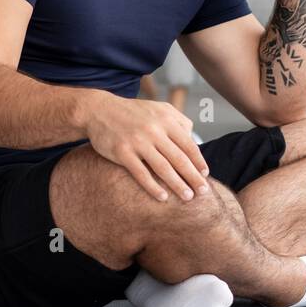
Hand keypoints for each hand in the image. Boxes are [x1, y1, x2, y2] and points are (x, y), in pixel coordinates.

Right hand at [83, 92, 208, 201]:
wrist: (100, 110)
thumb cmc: (134, 112)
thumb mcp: (159, 108)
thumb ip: (179, 121)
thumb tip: (194, 141)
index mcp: (166, 119)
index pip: (188, 144)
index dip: (198, 161)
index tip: (205, 175)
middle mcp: (154, 130)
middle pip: (179, 159)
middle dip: (193, 177)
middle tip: (203, 192)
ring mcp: (138, 141)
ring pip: (163, 168)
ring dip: (178, 185)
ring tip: (188, 197)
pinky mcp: (122, 152)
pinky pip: (141, 173)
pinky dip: (153, 187)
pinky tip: (163, 197)